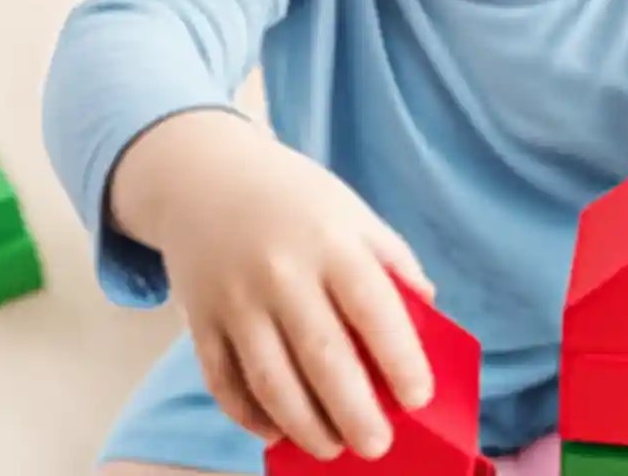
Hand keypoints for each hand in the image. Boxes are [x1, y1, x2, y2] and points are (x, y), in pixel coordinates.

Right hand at [109, 110, 436, 461]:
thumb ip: (394, 264)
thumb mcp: (354, 215)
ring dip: (305, 424)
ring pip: (270, 379)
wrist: (203, 178)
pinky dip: (249, 415)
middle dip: (354, 412)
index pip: (373, 307)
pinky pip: (223, 380)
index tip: (419, 397)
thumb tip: (429, 324)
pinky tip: (278, 430)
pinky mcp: (199, 320)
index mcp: (332, 243)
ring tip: (333, 448)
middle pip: (322, 356)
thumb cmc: (297, 204)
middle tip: (378, 446)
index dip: (400, 357)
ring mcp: (235, 299)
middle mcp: (282, 272)